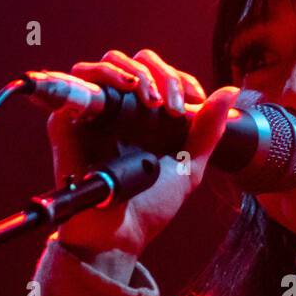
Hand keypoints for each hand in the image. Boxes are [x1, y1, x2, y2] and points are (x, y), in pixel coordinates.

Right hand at [49, 48, 239, 259]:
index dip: (176, 78)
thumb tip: (229, 92)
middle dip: (154, 72)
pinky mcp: (66, 128)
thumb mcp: (189, 167)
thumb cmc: (151, 205)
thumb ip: (208, 131)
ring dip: (126, 71)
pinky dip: (95, 81)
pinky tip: (120, 93)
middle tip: (169, 106)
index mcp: (142, 117)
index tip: (193, 101)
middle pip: (126, 61)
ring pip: (98, 67)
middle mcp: (115, 112)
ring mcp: (90, 118)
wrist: (120, 234)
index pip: (155, 73)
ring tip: (146, 95)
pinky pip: (71, 90)